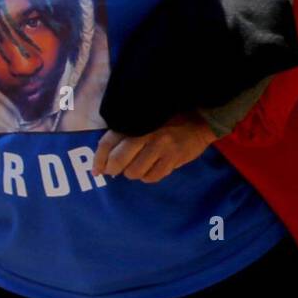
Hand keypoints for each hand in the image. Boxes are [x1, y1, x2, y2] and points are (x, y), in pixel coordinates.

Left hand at [93, 113, 215, 182]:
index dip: (99, 159)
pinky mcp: (173, 158)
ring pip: (134, 172)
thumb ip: (127, 133)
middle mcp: (146, 134)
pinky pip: (152, 177)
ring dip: (133, 173)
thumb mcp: (146, 120)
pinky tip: (152, 169)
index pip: (108, 142)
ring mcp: (161, 147)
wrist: (201, 121)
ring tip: (139, 167)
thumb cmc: (170, 120)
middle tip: (115, 171)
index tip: (96, 169)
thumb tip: (106, 158)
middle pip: (118, 160)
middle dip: (113, 169)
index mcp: (136, 123)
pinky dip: (148, 176)